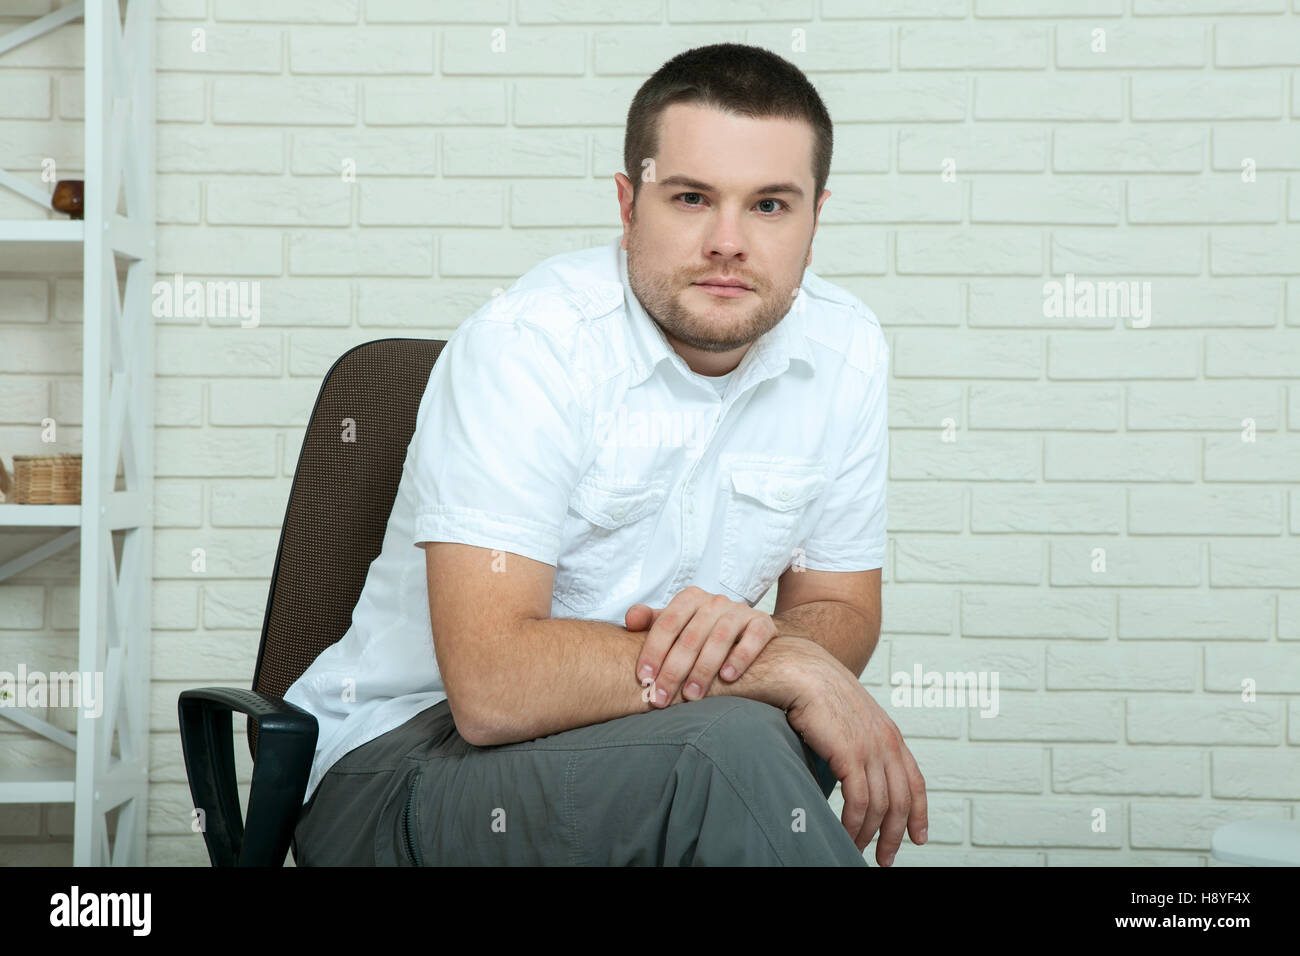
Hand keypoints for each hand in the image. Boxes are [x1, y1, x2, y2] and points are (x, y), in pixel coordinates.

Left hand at [625, 586, 778, 707]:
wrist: (747, 631)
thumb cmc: (702, 632)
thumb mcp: (676, 625)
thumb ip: (650, 622)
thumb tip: (629, 621)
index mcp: (690, 598)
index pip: (667, 624)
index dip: (653, 651)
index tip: (644, 678)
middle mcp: (715, 601)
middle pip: (690, 636)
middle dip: (674, 670)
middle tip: (661, 698)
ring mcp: (740, 610)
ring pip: (720, 638)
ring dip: (704, 669)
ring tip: (691, 695)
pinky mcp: (763, 623)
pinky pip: (753, 637)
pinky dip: (740, 657)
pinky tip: (728, 677)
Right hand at [783, 646, 927, 866]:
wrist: (798, 669)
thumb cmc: (812, 691)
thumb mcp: (844, 718)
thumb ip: (852, 744)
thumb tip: (847, 772)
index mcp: (888, 733)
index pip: (914, 780)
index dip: (918, 812)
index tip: (918, 837)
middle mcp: (887, 741)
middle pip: (901, 800)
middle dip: (895, 835)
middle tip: (884, 860)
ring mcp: (871, 747)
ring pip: (881, 806)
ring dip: (869, 835)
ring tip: (855, 851)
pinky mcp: (851, 753)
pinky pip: (860, 801)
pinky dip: (854, 825)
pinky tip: (845, 834)